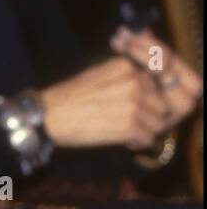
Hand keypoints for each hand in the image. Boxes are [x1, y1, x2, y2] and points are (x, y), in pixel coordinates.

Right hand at [40, 29, 201, 149]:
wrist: (50, 115)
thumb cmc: (69, 96)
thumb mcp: (97, 74)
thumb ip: (122, 77)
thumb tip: (145, 87)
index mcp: (124, 66)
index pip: (152, 84)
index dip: (143, 97)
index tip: (127, 104)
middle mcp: (133, 82)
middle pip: (159, 103)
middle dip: (148, 115)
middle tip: (128, 121)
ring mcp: (134, 104)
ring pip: (157, 122)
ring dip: (144, 129)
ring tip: (124, 130)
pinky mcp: (131, 126)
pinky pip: (149, 138)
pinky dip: (137, 142)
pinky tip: (122, 139)